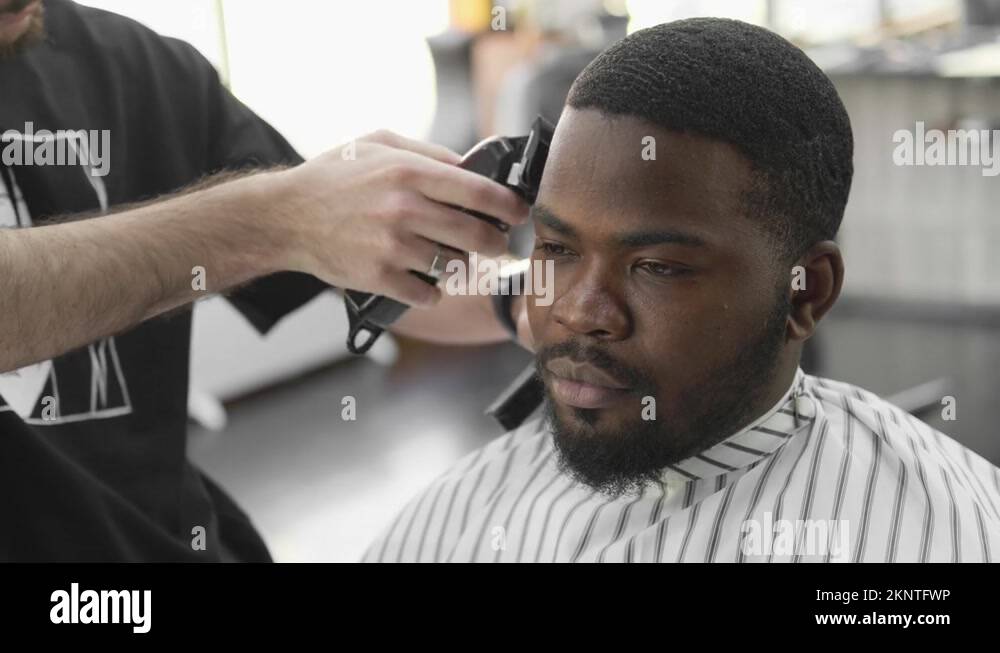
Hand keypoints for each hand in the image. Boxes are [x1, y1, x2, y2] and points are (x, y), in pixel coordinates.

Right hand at [276, 130, 528, 306]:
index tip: (520, 214)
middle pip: (477, 236)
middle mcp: (404, 209)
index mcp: (409, 172)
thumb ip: (428, 153)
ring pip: (454, 266)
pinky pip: (428, 293)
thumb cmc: (334, 177)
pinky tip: (419, 277)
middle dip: (495, 243)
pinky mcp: (379, 278)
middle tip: (496, 244)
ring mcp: (392, 247)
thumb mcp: (379, 144)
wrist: (286, 216)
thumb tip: (473, 167)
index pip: (480, 192)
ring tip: (441, 254)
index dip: (510, 206)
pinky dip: (431, 290)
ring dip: (456, 263)